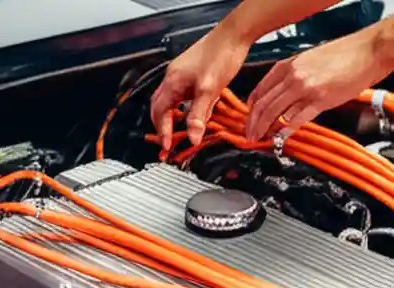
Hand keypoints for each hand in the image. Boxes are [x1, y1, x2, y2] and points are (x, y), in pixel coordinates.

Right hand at [150, 27, 252, 151]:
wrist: (234, 35)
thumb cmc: (220, 55)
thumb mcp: (209, 90)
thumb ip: (198, 115)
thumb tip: (192, 137)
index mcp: (173, 82)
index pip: (160, 112)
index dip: (162, 131)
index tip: (167, 146)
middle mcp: (174, 77)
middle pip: (160, 106)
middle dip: (162, 125)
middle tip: (169, 142)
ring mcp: (182, 74)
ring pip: (171, 100)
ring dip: (172, 117)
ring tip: (179, 131)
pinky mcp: (192, 73)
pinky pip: (182, 94)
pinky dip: (184, 107)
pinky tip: (194, 112)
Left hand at [244, 30, 392, 141]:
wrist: (368, 51)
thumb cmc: (344, 54)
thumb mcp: (310, 60)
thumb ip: (294, 76)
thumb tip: (284, 94)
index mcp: (289, 65)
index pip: (260, 90)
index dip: (251, 109)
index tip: (249, 120)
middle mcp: (293, 76)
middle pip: (264, 104)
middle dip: (254, 124)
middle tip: (250, 136)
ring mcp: (306, 88)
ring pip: (276, 113)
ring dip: (266, 129)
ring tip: (262, 139)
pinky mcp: (321, 100)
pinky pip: (297, 119)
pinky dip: (286, 130)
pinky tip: (281, 137)